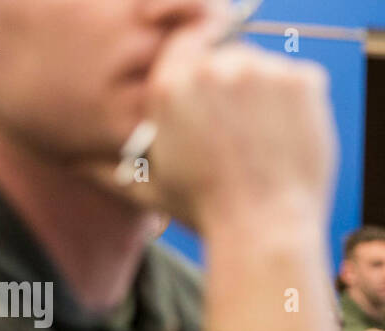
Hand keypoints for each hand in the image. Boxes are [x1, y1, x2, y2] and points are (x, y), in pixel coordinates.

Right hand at [134, 27, 336, 230]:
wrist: (266, 232)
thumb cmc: (209, 215)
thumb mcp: (151, 190)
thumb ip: (114, 167)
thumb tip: (81, 164)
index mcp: (170, 85)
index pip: (185, 46)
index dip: (204, 72)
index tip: (218, 99)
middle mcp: (212, 70)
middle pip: (228, 55)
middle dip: (236, 88)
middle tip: (246, 133)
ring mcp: (260, 71)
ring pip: (266, 68)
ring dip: (268, 96)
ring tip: (268, 144)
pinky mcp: (301, 81)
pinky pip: (303, 81)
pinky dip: (301, 106)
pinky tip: (292, 142)